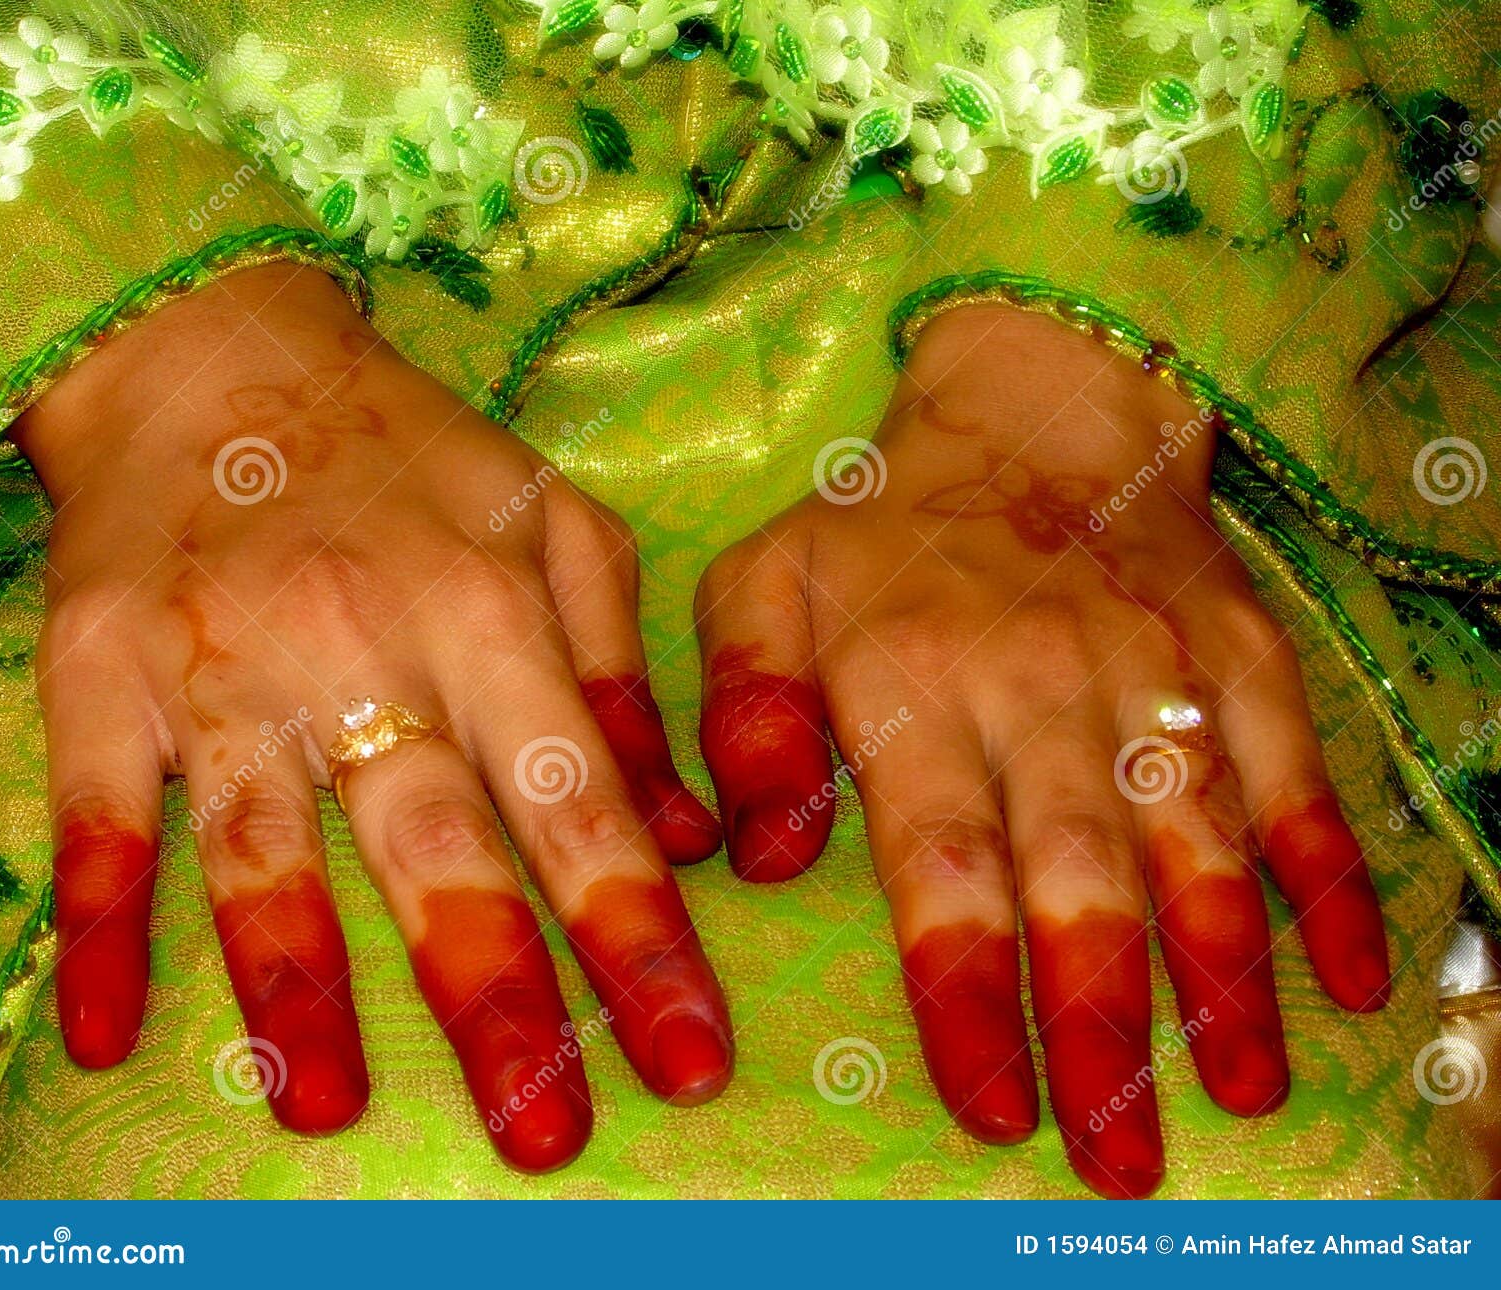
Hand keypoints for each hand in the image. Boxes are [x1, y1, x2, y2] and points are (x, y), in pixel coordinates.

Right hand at [18, 263, 731, 1170]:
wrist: (217, 353)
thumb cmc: (413, 455)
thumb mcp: (556, 527)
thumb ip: (621, 678)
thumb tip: (691, 836)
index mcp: (488, 609)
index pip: (580, 801)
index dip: (638, 935)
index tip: (686, 1055)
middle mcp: (361, 640)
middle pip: (432, 840)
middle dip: (494, 991)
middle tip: (544, 1132)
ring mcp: (220, 661)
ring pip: (261, 843)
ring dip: (294, 982)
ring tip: (325, 1107)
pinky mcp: (100, 671)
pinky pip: (94, 813)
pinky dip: (99, 920)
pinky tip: (102, 1028)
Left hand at [693, 304, 1389, 1197]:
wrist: (1037, 415)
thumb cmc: (880, 531)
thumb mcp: (764, 589)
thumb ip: (744, 715)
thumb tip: (764, 855)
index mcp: (914, 678)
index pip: (943, 862)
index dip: (967, 992)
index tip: (990, 1108)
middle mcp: (1045, 684)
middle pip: (1080, 873)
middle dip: (1101, 1019)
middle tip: (1119, 1157)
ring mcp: (1160, 670)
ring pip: (1199, 839)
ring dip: (1224, 973)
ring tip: (1242, 1089)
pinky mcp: (1245, 657)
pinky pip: (1294, 776)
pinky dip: (1326, 875)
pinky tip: (1348, 974)